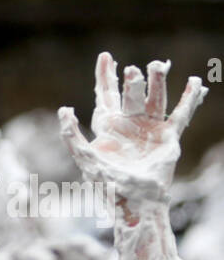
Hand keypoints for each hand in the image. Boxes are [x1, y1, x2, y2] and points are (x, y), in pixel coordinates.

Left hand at [59, 52, 204, 206]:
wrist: (134, 203)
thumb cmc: (108, 186)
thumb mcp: (85, 159)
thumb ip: (71, 135)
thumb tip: (65, 109)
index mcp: (108, 127)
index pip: (105, 95)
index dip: (105, 76)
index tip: (106, 56)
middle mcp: (130, 125)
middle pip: (131, 94)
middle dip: (131, 80)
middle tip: (131, 69)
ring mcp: (150, 130)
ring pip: (155, 99)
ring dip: (156, 82)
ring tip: (157, 65)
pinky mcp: (169, 138)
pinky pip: (181, 114)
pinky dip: (189, 99)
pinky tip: (195, 83)